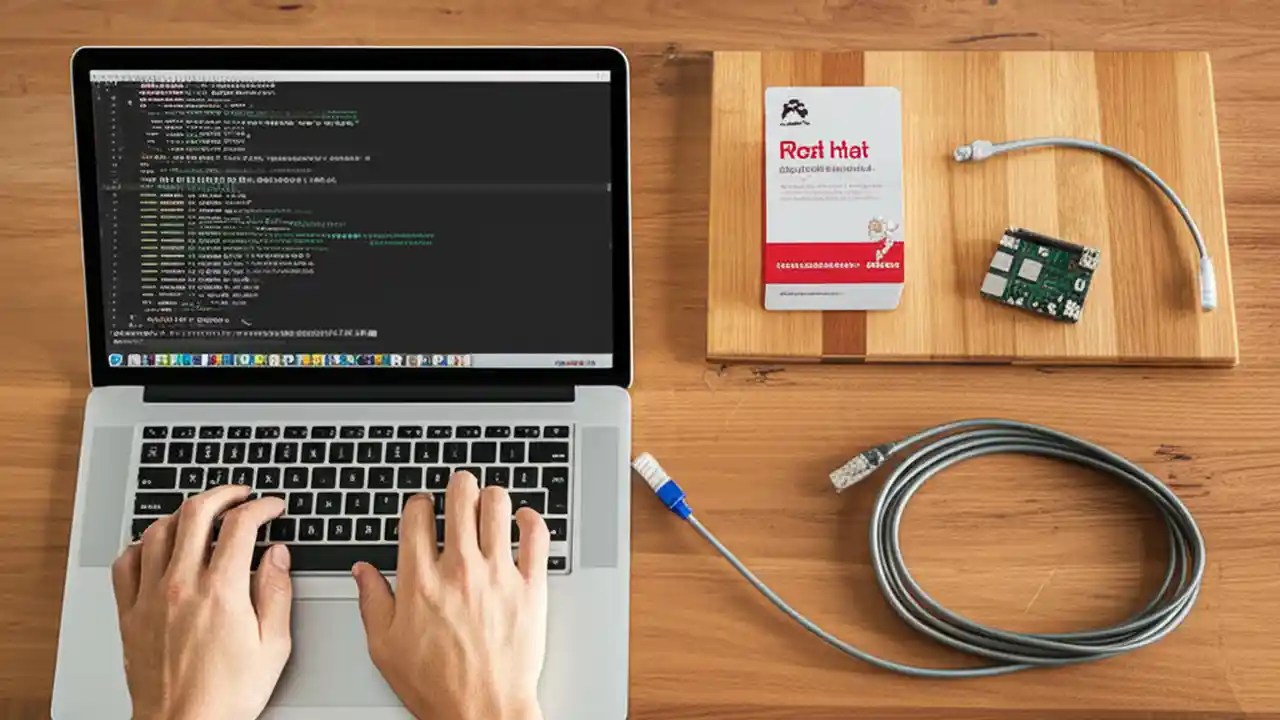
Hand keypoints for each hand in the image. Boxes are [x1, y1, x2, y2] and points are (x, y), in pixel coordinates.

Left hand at [112, 486, 292, 719]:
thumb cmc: (228, 694)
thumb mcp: (273, 645)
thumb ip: (277, 593)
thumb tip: (278, 556)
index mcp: (222, 592)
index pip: (241, 525)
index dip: (261, 506)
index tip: (272, 506)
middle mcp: (182, 586)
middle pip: (196, 513)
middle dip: (223, 494)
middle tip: (239, 495)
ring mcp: (151, 597)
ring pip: (159, 530)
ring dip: (184, 512)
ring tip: (202, 512)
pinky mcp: (130, 613)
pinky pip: (126, 563)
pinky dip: (142, 544)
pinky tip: (156, 545)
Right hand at [353, 472, 549, 719]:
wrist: (484, 711)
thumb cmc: (436, 685)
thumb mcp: (384, 647)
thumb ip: (371, 601)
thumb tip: (362, 570)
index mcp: (420, 580)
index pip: (417, 514)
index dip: (418, 503)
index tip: (422, 508)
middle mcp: (460, 569)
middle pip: (461, 496)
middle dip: (457, 486)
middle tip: (458, 492)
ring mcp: (498, 575)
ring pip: (498, 506)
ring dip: (491, 497)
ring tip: (488, 505)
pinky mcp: (531, 586)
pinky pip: (537, 535)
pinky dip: (530, 519)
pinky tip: (521, 521)